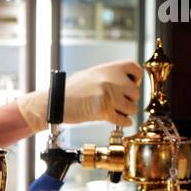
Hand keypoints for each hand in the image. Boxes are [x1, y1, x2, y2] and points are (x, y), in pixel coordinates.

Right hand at [16, 59, 142, 131]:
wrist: (55, 102)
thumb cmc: (70, 90)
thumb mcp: (92, 75)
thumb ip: (110, 76)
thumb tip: (126, 82)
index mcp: (109, 68)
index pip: (135, 69)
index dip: (136, 78)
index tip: (131, 84)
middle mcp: (111, 80)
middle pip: (136, 92)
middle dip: (130, 100)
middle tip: (120, 103)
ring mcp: (108, 95)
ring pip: (132, 108)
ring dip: (125, 112)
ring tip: (114, 111)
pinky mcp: (104, 111)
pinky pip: (123, 120)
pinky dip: (122, 122)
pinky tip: (116, 120)